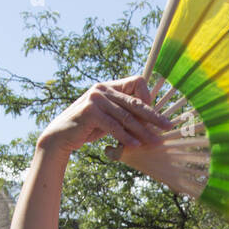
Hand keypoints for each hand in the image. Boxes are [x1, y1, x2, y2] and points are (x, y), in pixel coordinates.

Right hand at [36, 78, 173, 156]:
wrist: (60, 136)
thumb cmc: (87, 128)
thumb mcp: (108, 118)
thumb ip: (124, 115)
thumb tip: (150, 122)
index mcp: (109, 86)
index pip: (137, 82)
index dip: (147, 98)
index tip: (153, 115)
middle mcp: (103, 89)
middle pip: (135, 102)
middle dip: (153, 116)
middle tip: (168, 126)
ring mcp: (95, 99)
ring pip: (126, 117)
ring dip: (142, 131)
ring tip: (155, 142)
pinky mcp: (90, 112)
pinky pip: (114, 126)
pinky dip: (126, 137)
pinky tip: (135, 145)